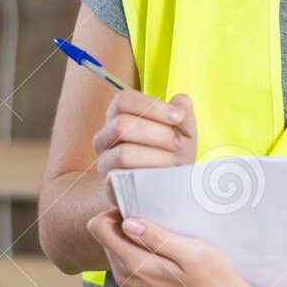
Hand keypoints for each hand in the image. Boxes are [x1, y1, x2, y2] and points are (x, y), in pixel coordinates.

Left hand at [88, 211, 252, 286]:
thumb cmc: (215, 278)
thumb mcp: (191, 251)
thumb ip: (157, 238)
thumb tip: (127, 222)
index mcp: (135, 265)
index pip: (99, 229)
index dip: (115, 212)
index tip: (140, 210)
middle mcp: (126, 279)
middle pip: (106, 238)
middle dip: (124, 224)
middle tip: (157, 221)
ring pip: (115, 251)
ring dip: (132, 238)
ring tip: (164, 237)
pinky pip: (126, 264)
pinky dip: (138, 253)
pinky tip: (164, 254)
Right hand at [93, 89, 197, 205]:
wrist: (171, 184)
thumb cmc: (172, 150)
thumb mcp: (182, 128)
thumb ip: (182, 111)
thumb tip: (180, 104)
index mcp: (119, 115)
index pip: (123, 100)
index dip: (152, 106)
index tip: (178, 117)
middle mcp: (105, 137)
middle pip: (122, 125)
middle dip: (157, 134)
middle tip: (180, 143)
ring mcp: (104, 162)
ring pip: (123, 153)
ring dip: (156, 156)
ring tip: (175, 162)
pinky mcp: (109, 186)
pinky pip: (124, 178)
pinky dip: (149, 176)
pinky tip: (164, 177)